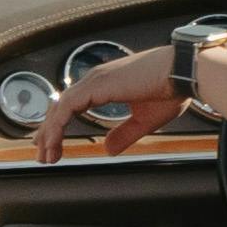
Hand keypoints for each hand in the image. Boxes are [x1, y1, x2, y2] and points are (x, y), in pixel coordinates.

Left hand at [39, 46, 182, 149]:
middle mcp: (96, 79)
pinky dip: (57, 125)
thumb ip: (124, 134)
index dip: (59, 125)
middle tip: (42, 154)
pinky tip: (54, 141)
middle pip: (62, 106)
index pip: (73, 105)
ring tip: (45, 154)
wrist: (183, 72)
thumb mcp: (144, 119)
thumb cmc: (171, 89)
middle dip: (49, 132)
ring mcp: (95, 80)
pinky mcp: (97, 85)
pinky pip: (67, 107)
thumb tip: (108, 149)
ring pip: (61, 107)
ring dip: (50, 132)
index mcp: (106, 84)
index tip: (52, 145)